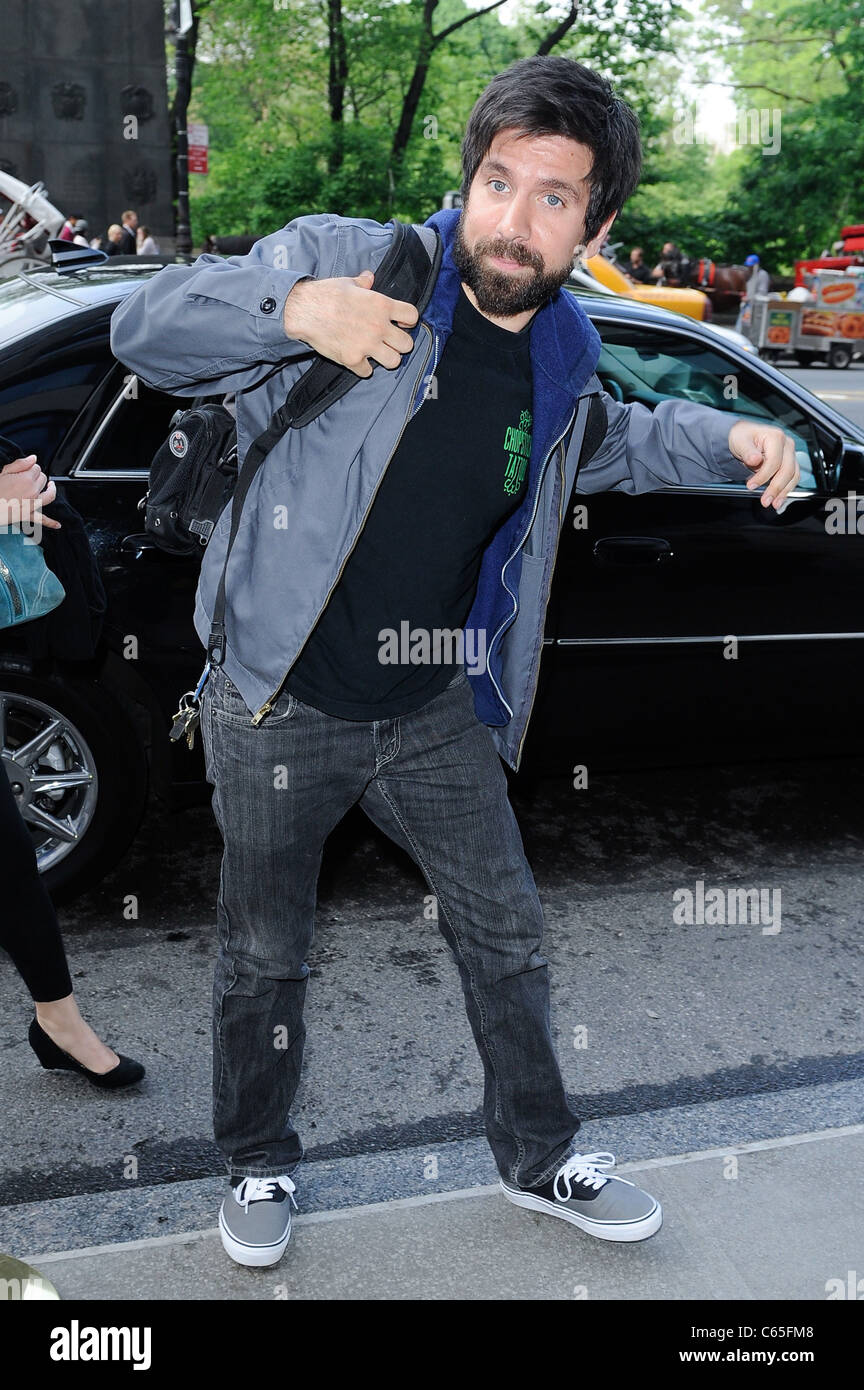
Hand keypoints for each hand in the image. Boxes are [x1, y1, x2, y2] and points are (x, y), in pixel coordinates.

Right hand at [0, 455, 61, 528]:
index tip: (27, 468)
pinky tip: (58, 525)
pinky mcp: (28, 515)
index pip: (37, 468)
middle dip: (38, 476)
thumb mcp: (4, 472)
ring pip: (49, 495)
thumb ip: (20, 464)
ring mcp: (32, 504)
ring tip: (51, 486)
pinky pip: (42, 519)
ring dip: (51, 490)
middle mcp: (32, 492)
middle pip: (43, 479)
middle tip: (29, 476)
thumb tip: (33, 458)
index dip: (32, 467)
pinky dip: (51, 523)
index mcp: (26, 479)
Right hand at [282, 269, 418, 377]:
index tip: (400, 323)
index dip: (408, 320)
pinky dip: (362, 368)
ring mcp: (367, 345)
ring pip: (394, 361)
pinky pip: (367, 372)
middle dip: (399, 343)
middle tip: (389, 341)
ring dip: (386, 358)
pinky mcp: (353, 359)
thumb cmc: (325, 294)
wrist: (303, 310)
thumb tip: (369, 277)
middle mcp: (379, 326)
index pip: (412, 316)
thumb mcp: (348, 283)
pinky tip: (356, 358)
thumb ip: (363, 283)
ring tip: (376, 353)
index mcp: (381, 305)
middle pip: (407, 344)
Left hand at [728, 420, 799, 509]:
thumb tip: (755, 459)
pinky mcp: (790, 462)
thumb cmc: (742, 437)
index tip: (751, 486)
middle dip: (776, 488)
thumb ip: (747, 451)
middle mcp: (787, 444)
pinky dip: (786, 490)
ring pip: (793, 475)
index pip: (774, 461)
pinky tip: (778, 499)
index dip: (763, 476)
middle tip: (765, 501)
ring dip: (784, 492)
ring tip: (773, 504)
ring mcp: (790, 454)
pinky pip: (792, 478)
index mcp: (776, 436)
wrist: (744, 437)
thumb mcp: (739, 442)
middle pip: (787, 470)